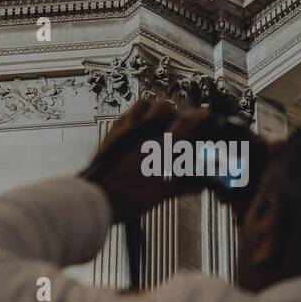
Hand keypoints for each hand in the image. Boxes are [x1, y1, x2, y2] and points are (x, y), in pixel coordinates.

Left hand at [81, 98, 220, 221]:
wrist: (96, 198)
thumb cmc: (125, 198)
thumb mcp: (160, 194)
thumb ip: (182, 186)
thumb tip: (198, 186)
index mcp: (160, 149)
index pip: (186, 121)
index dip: (199, 115)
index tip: (204, 114)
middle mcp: (145, 133)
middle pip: (166, 107)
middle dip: (175, 113)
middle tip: (179, 122)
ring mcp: (127, 129)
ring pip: (147, 103)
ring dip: (156, 108)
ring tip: (159, 119)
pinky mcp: (114, 131)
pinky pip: (129, 111)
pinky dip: (138, 111)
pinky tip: (139, 122)